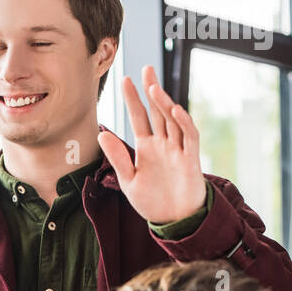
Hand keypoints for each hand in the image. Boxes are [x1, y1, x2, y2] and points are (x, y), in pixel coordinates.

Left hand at [98, 65, 205, 225]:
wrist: (174, 221)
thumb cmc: (153, 202)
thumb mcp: (129, 181)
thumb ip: (117, 158)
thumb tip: (101, 134)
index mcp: (146, 148)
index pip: (139, 117)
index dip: (133, 99)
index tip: (124, 80)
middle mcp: (163, 144)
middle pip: (157, 111)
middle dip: (152, 90)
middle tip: (146, 69)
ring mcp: (177, 149)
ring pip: (172, 120)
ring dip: (164, 104)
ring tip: (154, 88)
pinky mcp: (190, 159)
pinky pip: (189, 137)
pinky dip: (183, 123)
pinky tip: (174, 110)